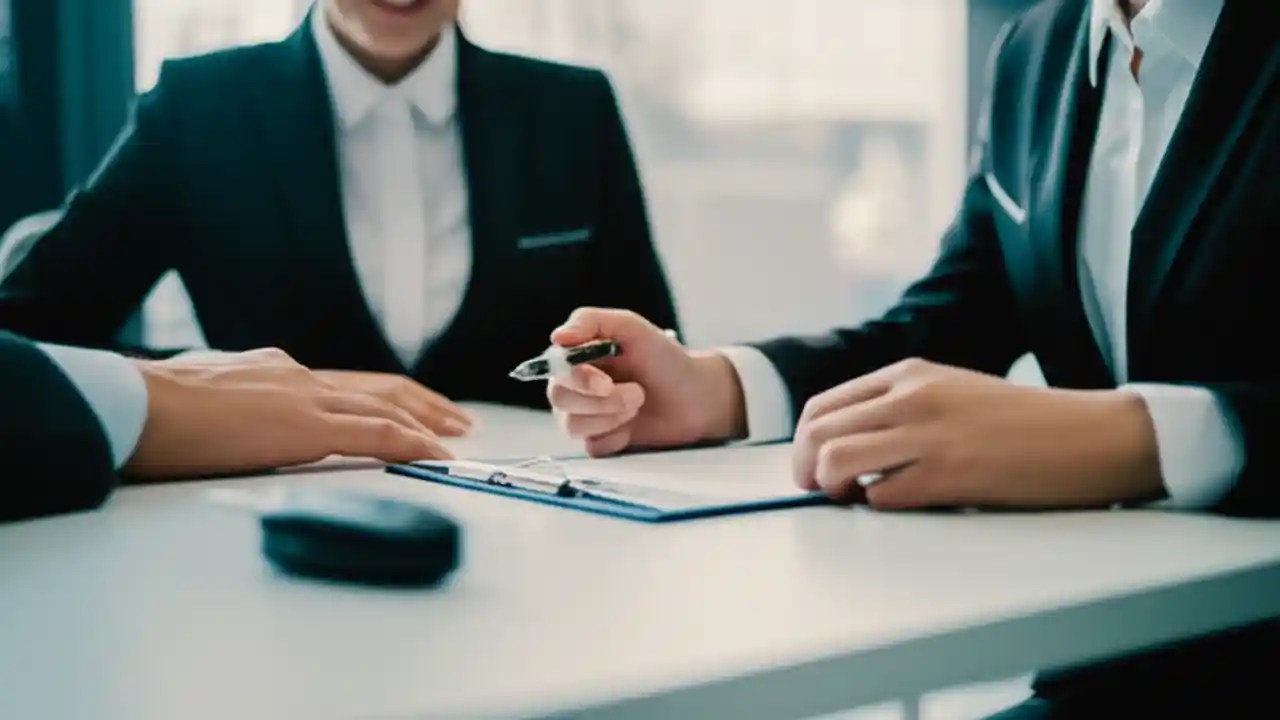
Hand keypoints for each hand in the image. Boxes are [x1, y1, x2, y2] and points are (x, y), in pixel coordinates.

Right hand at [125, 348, 451, 477]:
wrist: (136, 405)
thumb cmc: (151, 409)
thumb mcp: (201, 398)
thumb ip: (230, 407)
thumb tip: (231, 424)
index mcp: (273, 370)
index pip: (344, 383)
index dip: (383, 395)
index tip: (407, 407)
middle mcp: (298, 376)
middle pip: (377, 388)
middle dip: (422, 403)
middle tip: (456, 418)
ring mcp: (306, 397)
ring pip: (385, 407)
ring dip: (427, 424)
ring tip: (457, 439)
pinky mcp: (308, 426)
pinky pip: (377, 433)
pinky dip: (413, 442)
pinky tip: (435, 453)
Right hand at [546, 308, 746, 455]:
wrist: (696, 397)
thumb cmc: (665, 359)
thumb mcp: (632, 328)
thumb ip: (591, 321)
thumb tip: (557, 337)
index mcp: (578, 357)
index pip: (556, 368)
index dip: (578, 379)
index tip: (606, 384)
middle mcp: (575, 386)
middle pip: (560, 398)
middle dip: (601, 400)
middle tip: (638, 394)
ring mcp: (585, 416)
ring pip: (572, 425)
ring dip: (610, 418)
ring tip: (638, 404)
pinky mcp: (599, 441)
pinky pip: (591, 447)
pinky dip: (615, 438)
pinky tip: (633, 427)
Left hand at [793, 358, 1162, 508]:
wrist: (1088, 435)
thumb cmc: (1021, 422)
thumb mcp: (951, 390)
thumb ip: (898, 407)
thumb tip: (844, 446)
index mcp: (908, 373)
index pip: (823, 405)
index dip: (804, 442)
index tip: (812, 467)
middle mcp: (910, 396)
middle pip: (816, 433)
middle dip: (805, 468)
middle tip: (821, 491)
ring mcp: (927, 434)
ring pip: (834, 461)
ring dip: (830, 487)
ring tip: (852, 499)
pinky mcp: (948, 475)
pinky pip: (880, 497)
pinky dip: (878, 507)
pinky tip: (901, 503)